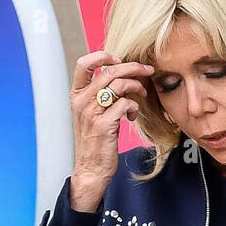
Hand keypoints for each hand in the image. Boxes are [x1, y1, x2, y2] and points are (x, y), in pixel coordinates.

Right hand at [68, 51, 154, 210]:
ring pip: (118, 85)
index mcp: (77, 94)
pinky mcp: (103, 125)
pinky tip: (132, 116)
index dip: (103, 56)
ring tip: (141, 95)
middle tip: (148, 70)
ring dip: (136, 87)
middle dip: (133, 67)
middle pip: (109, 72)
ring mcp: (91, 113)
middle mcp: (81, 101)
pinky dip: (134, 107)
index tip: (119, 60)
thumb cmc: (96, 139)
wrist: (91, 168)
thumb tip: (124, 72)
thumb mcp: (93, 112)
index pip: (83, 64)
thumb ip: (102, 93)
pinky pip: (124, 104)